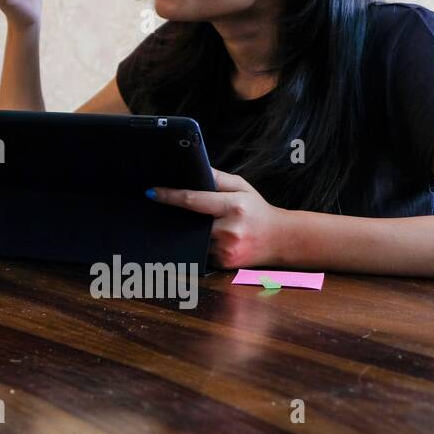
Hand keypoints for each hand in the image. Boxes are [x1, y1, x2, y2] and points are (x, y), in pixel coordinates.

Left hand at [146, 168, 286, 268]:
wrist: (282, 239)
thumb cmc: (257, 210)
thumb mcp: (242, 187)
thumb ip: (217, 178)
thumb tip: (195, 169)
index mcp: (233, 206)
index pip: (193, 200)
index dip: (169, 196)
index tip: (151, 192)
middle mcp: (229, 230)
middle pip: (189, 223)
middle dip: (175, 217)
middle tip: (159, 209)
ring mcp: (226, 250)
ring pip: (192, 239)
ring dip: (183, 232)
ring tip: (179, 223)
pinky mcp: (224, 263)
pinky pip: (200, 252)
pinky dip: (195, 245)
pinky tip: (193, 238)